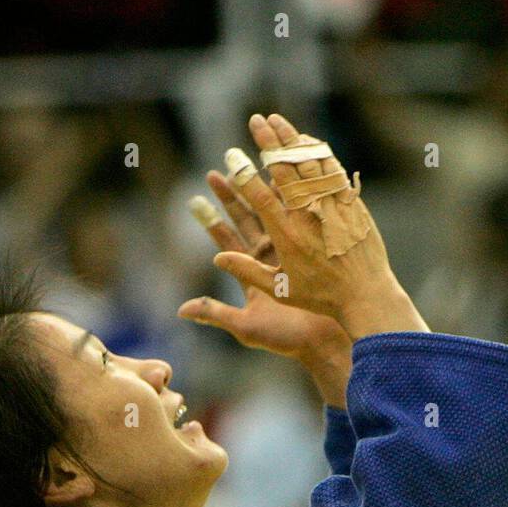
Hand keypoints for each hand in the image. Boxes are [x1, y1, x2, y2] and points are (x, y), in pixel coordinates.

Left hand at [179, 167, 352, 407]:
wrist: (327, 343)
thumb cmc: (287, 338)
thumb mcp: (247, 327)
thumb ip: (216, 314)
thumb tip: (181, 310)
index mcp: (251, 275)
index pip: (226, 242)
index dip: (211, 221)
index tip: (195, 198)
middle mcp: (269, 260)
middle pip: (247, 221)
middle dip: (232, 196)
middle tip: (218, 171)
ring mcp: (292, 253)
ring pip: (275, 213)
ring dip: (263, 189)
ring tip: (251, 163)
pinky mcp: (314, 250)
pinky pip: (302, 218)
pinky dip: (295, 199)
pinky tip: (291, 176)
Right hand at [212, 112, 427, 339]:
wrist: (366, 295)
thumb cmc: (322, 297)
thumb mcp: (281, 290)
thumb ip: (248, 271)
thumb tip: (218, 257)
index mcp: (288, 236)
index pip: (261, 196)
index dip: (244, 174)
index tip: (232, 156)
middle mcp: (309, 215)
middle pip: (286, 169)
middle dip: (269, 141)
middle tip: (256, 120)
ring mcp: (332, 206)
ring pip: (309, 162)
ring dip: (292, 138)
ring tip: (277, 121)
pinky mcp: (350, 203)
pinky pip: (332, 169)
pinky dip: (317, 151)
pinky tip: (306, 141)